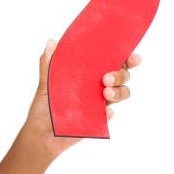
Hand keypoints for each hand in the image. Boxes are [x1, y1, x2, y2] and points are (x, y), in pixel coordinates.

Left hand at [23, 38, 141, 157]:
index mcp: (90, 73)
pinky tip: (105, 111)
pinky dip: (109, 112)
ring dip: (119, 91)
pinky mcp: (98, 120)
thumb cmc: (44, 105)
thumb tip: (51, 42)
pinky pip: (109, 115)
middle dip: (120, 74)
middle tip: (106, 78)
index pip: (112, 60)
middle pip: (122, 75)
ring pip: (122, 93)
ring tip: (105, 92)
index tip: (132, 56)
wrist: (41, 132)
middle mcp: (99, 86)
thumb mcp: (45, 82)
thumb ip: (48, 63)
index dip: (126, 57)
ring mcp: (100, 103)